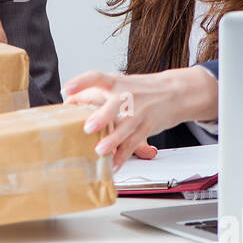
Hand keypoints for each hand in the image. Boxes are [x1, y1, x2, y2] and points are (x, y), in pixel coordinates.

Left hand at [63, 67, 217, 170]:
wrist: (176, 92)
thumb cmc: (142, 90)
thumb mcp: (120, 84)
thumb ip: (95, 92)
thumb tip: (69, 100)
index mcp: (117, 83)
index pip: (97, 78)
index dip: (80, 82)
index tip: (66, 90)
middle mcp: (128, 96)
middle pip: (115, 105)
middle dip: (102, 117)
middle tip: (88, 127)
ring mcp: (139, 112)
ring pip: (126, 127)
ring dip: (113, 140)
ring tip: (100, 151)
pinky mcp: (147, 127)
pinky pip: (134, 143)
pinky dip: (124, 156)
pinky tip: (114, 165)